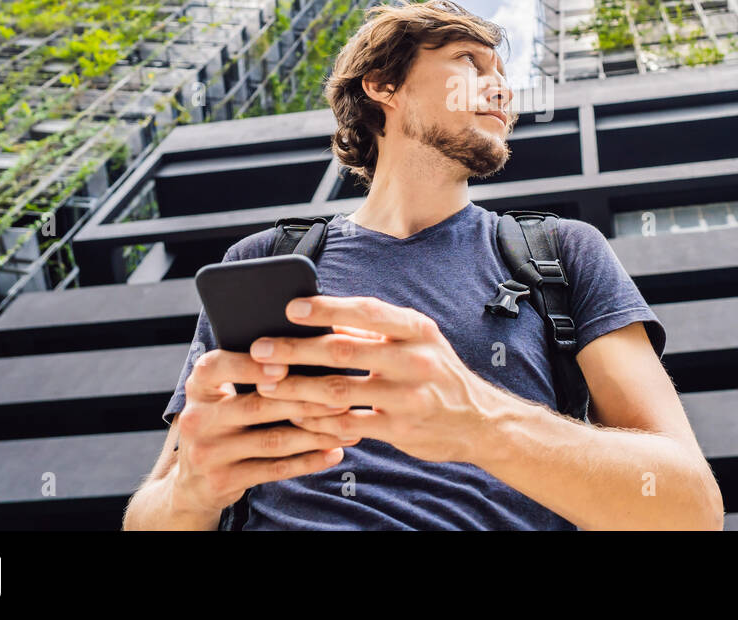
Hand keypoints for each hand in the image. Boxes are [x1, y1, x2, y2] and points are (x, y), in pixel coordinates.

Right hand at [171, 344, 360, 517]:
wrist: (192, 480)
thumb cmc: (222, 419)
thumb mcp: (221, 392)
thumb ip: (250, 372)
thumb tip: (308, 349)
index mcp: (198, 386)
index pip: (218, 367)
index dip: (251, 366)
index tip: (286, 364)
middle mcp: (197, 418)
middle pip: (257, 406)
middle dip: (305, 400)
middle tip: (342, 394)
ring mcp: (207, 453)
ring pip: (273, 440)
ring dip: (316, 433)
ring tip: (348, 425)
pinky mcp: (223, 481)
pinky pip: (275, 470)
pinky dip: (308, 461)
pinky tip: (334, 452)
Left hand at [250, 294, 505, 464]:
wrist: (477, 420)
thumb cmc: (435, 372)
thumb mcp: (419, 340)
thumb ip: (376, 329)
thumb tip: (320, 314)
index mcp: (416, 328)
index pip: (366, 312)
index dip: (326, 309)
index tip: (290, 308)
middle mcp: (414, 359)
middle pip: (342, 351)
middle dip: (295, 350)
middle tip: (260, 349)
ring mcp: (407, 397)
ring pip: (338, 391)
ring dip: (297, 388)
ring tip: (267, 385)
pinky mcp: (400, 429)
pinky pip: (348, 424)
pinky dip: (318, 420)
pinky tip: (297, 414)